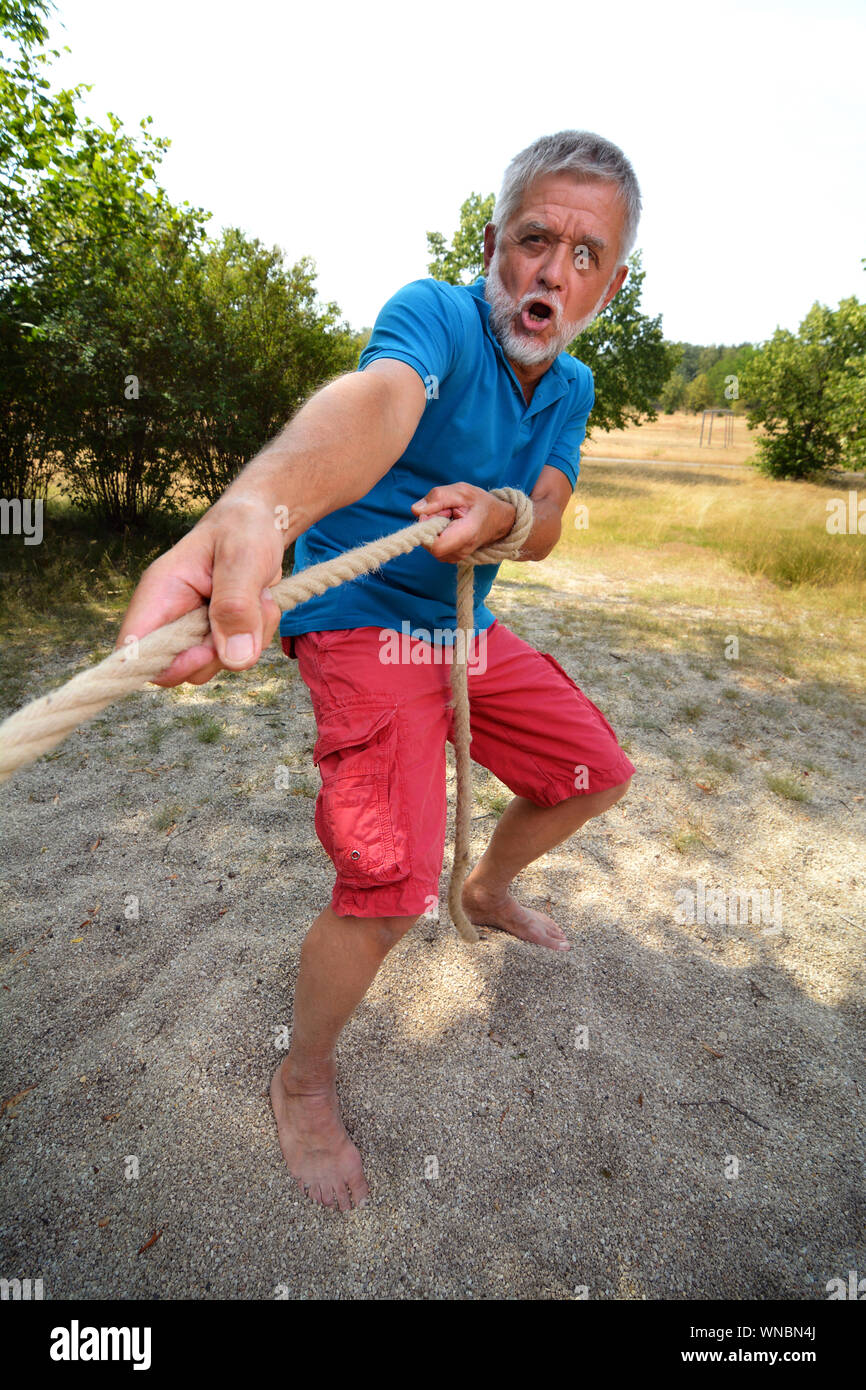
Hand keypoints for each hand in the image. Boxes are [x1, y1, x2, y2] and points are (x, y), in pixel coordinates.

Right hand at [114, 496, 287, 686]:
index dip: (166, 665)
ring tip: (259, 597)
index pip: (135, 651)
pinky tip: (262, 602)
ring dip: (249, 639)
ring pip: (216, 664)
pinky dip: (259, 635)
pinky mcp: (219, 633)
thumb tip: (235, 658)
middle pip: (182, 669)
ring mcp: (196, 628)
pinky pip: (238, 655)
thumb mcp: (242, 558)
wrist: (262, 520)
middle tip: (249, 610)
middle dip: (222, 651)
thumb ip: (235, 606)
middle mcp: (172, 616)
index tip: (207, 651)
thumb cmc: (243, 529)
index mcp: (160, 594)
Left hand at [411, 483, 515, 562]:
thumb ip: (438, 498)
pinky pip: (435, 547)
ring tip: (449, 519)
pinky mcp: (451, 557)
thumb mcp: (461, 491)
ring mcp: (456, 557)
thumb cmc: (480, 503)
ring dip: (434, 530)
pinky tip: (449, 527)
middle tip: (444, 513)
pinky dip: (437, 535)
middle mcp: (461, 551)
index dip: (427, 529)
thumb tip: (415, 510)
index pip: (435, 545)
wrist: (498, 519)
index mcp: (466, 535)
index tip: (433, 514)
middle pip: (429, 544)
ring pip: (430, 546)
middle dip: (430, 526)